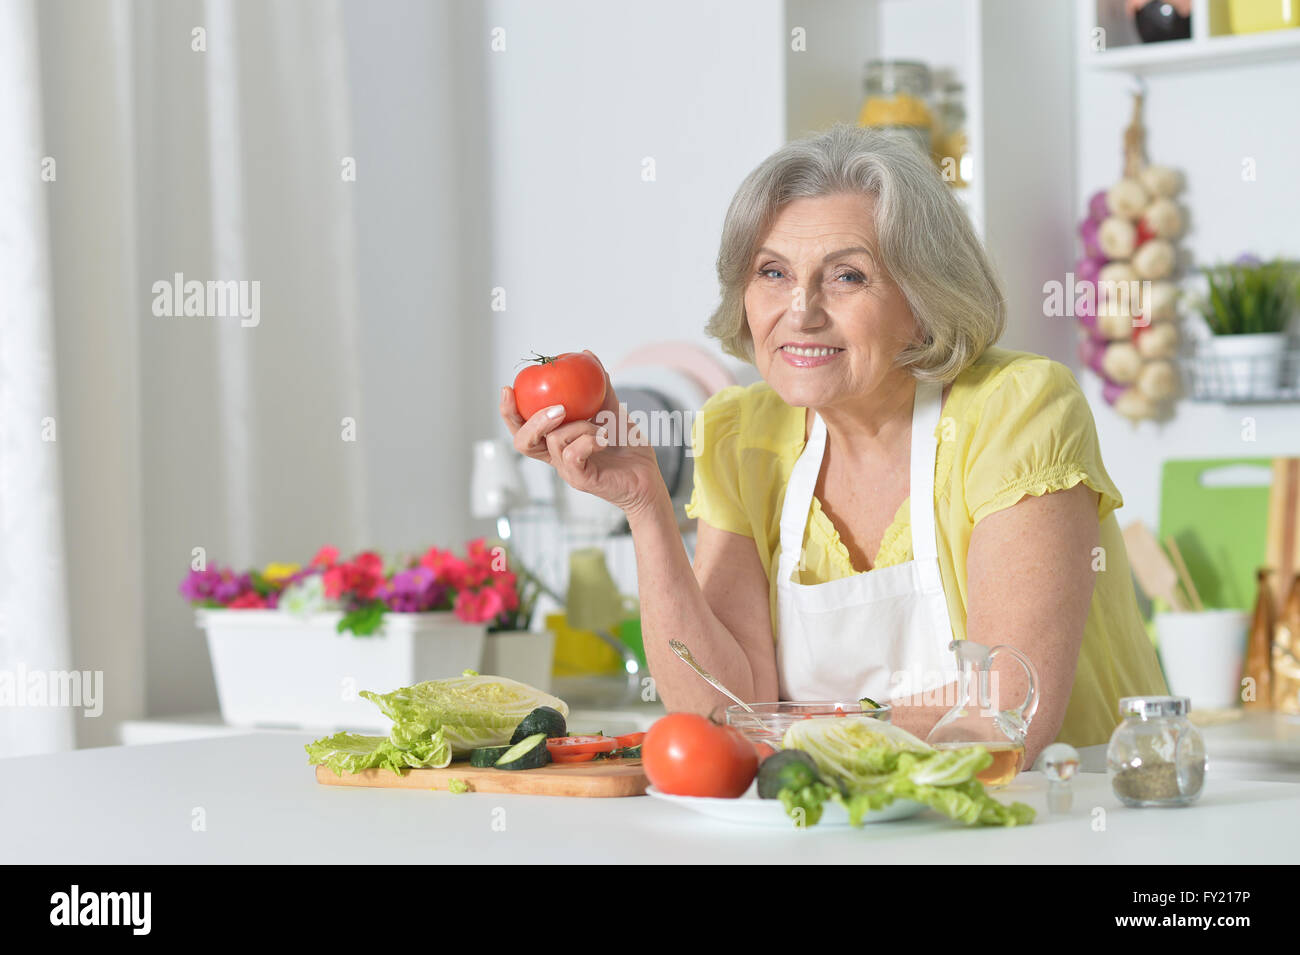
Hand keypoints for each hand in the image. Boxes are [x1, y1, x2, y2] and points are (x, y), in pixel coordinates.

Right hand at [499, 351, 664, 515]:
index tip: (508, 389)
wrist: (648, 474)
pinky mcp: (580, 479)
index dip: (509, 411)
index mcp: (556, 440)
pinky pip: (573, 454)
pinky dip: (588, 440)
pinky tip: (604, 439)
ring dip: (580, 426)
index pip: (522, 427)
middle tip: (557, 408)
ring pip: (554, 440)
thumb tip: (586, 354)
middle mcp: (556, 457)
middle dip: (531, 421)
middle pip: (522, 442)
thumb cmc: (627, 446)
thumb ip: (598, 385)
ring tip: (601, 427)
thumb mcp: (610, 409)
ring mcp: (567, 470)